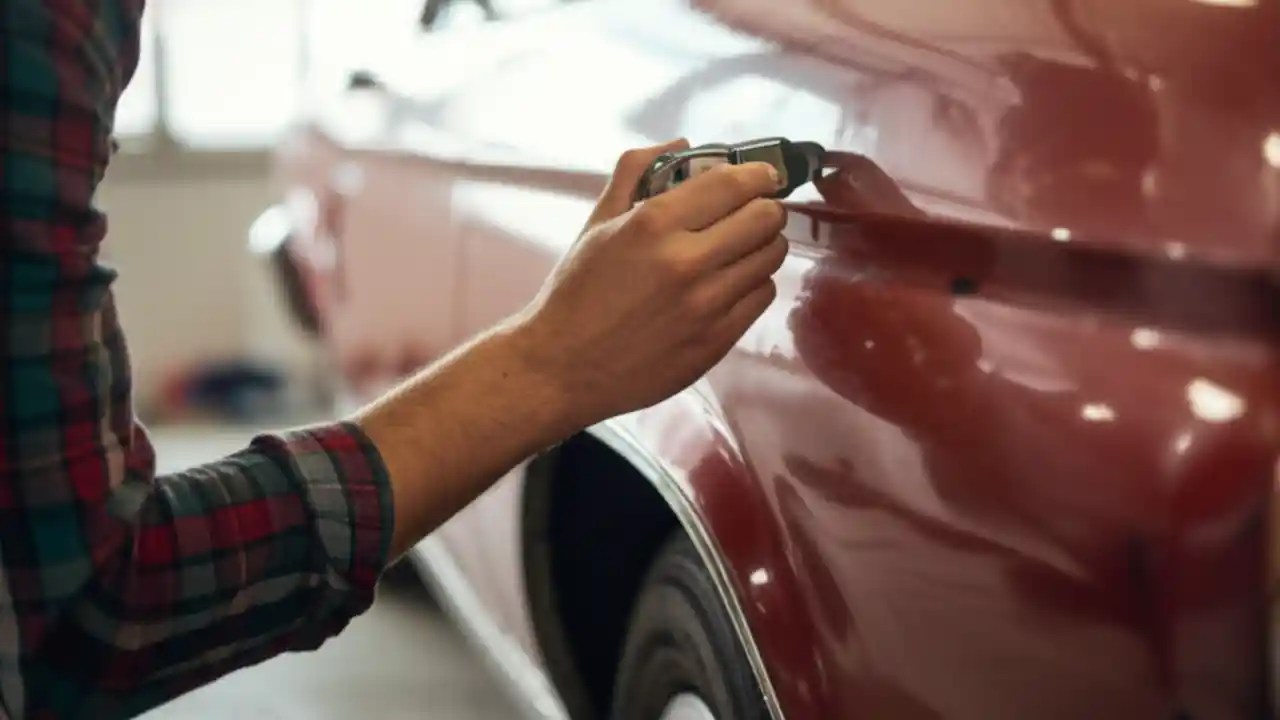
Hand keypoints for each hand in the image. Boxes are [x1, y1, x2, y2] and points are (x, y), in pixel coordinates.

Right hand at [513, 139, 788, 428]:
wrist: (562, 368)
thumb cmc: (576, 292)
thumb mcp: (597, 222)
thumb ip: (636, 172)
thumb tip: (682, 145)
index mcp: (653, 224)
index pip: (735, 183)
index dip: (759, 174)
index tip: (761, 176)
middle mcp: (686, 261)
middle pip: (766, 218)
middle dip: (764, 207)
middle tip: (751, 212)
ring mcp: (706, 305)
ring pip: (771, 256)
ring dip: (762, 245)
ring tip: (740, 248)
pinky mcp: (717, 341)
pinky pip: (762, 295)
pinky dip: (754, 283)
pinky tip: (730, 283)